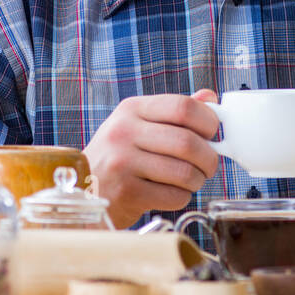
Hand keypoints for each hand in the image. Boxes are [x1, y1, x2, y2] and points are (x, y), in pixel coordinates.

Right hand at [84, 89, 220, 228]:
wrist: (82, 188)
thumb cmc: (118, 156)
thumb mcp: (139, 125)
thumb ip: (174, 111)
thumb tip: (210, 97)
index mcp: (131, 109)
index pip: (183, 106)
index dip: (208, 121)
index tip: (212, 133)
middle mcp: (123, 132)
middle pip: (188, 142)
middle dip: (209, 158)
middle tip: (208, 165)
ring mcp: (122, 162)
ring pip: (185, 172)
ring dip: (197, 180)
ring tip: (189, 180)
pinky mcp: (126, 192)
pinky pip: (174, 196)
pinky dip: (181, 197)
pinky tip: (169, 193)